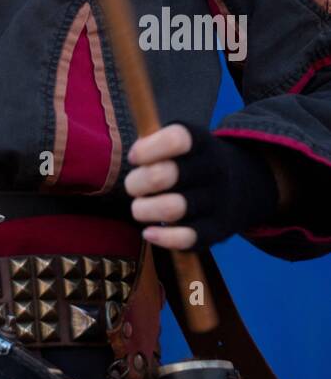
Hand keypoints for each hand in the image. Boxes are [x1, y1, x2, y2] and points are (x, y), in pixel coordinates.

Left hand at [124, 120, 280, 250]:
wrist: (244, 185)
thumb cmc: (193, 161)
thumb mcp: (181, 143)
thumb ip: (154, 144)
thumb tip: (135, 156)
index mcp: (201, 143)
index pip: (175, 140)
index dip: (146, 150)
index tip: (134, 158)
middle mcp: (212, 170)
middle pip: (162, 176)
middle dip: (135, 183)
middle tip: (134, 187)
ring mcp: (216, 201)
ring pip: (171, 209)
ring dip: (144, 210)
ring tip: (140, 208)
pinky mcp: (217, 230)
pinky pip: (187, 238)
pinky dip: (162, 237)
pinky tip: (149, 232)